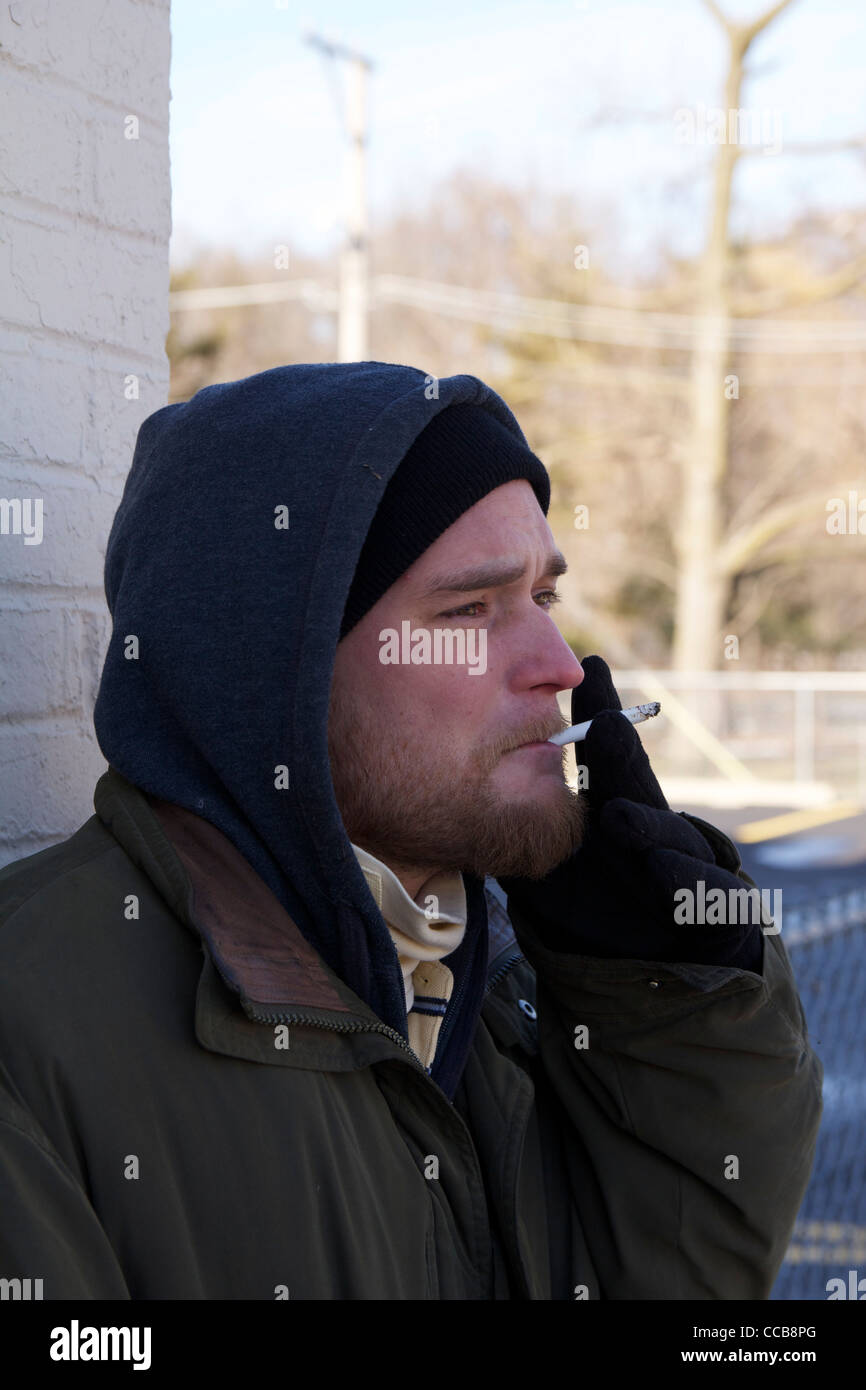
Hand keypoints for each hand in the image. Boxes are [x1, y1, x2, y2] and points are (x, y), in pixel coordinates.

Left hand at [496, 656, 763, 966]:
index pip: (609, 759)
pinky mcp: (716, 908)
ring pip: (671, 837)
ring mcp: (687, 865)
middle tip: (602, 724)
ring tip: (618, 818)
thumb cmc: (599, 913)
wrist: (653, 973)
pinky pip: (705, 890)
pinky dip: (685, 880)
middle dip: (622, 754)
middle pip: (640, 783)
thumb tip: (468, 798)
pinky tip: (660, 870)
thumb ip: (521, 841)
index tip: (591, 668)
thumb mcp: (549, 879)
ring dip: (646, 827)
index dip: (601, 714)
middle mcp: (654, 829)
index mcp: (619, 812)